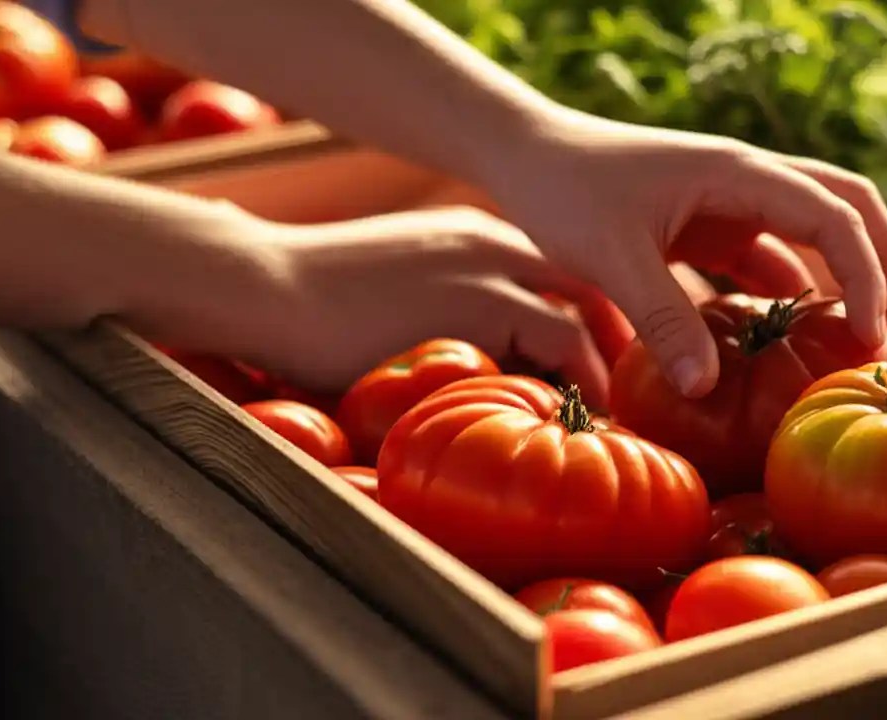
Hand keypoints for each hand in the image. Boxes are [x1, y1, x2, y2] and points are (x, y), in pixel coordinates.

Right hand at [132, 204, 613, 405]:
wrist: (268, 286)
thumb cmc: (314, 296)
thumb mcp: (397, 283)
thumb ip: (444, 306)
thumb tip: (471, 361)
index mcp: (475, 236)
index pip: (560, 271)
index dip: (587, 317)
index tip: (595, 365)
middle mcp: (495, 246)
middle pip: (590, 289)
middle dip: (613, 344)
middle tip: (618, 399)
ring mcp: (491, 275)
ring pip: (582, 325)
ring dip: (599, 376)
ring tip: (604, 425)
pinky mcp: (479, 312)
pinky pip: (557, 352)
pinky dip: (573, 391)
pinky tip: (570, 427)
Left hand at [484, 107, 886, 397]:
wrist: (525, 158)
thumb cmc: (565, 193)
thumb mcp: (612, 259)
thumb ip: (663, 320)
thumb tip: (708, 389)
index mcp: (737, 173)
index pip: (833, 214)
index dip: (867, 272)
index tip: (878, 332)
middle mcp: (745, 180)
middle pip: (847, 209)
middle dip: (886, 263)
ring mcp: (728, 200)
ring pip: (811, 232)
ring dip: (843, 278)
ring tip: (865, 339)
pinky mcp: (706, 224)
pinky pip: (764, 256)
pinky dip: (786, 292)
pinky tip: (790, 335)